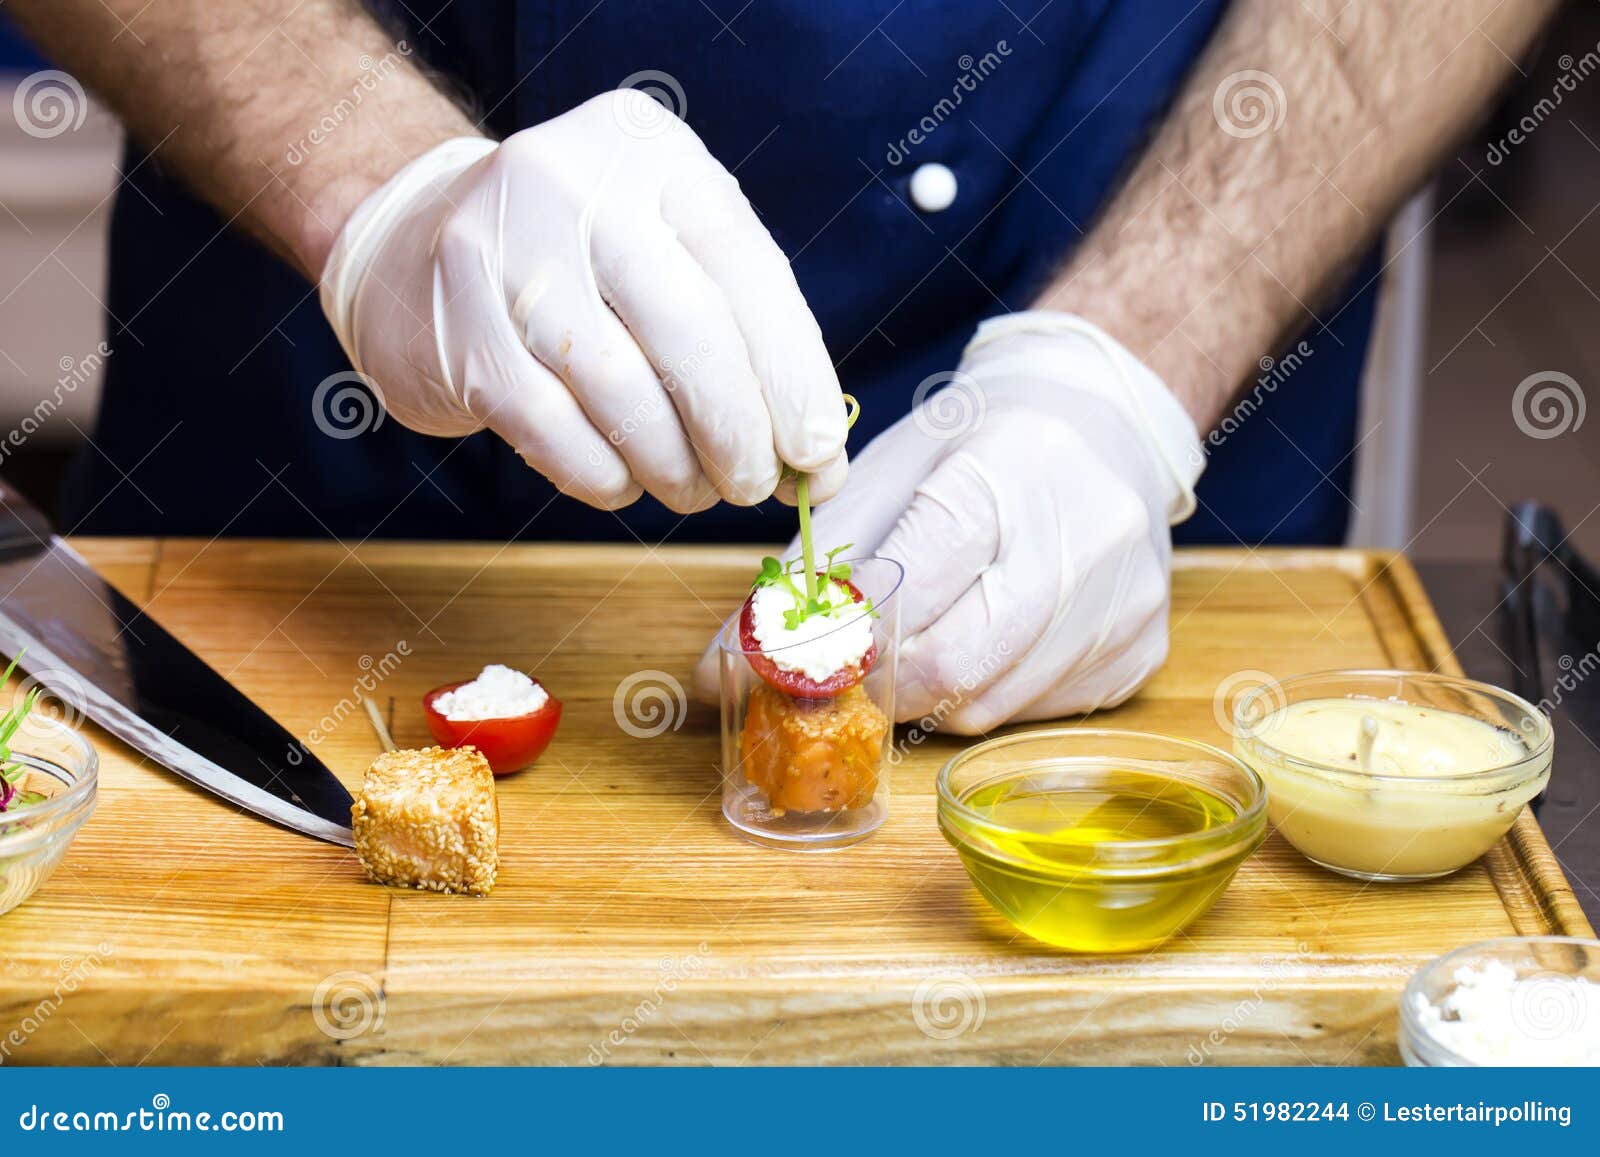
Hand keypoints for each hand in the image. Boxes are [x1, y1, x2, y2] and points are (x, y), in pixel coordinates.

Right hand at [319, 92, 847, 511]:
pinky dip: (605, 477)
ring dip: (675, 466)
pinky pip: (556, 433)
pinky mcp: (459, 337)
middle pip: (692, 332)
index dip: (795, 375)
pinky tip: (624, 481)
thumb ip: (742, 332)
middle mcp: (576, 187)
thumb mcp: (666, 249)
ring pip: (623, 392)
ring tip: (693, 489)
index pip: (748, 269)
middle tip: (757, 485)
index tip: (821, 453)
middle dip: (739, 432)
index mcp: (651, 152)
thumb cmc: (579, 264)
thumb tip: (818, 458)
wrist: (412, 247)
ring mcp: (504, 257)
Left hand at [696, 312, 1202, 733]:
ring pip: (987, 706)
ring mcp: (1118, 606)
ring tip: (926, 641)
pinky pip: (1038, 713)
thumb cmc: (974, 445)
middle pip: (948, 667)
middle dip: (878, 684)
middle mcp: (1078, 544)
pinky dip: (990, 694)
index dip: (843, 639)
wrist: (1106, 422)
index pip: (904, 596)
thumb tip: (713, 675)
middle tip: (855, 669)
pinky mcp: (1140, 651)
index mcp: (1002, 477)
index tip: (813, 649)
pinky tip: (990, 641)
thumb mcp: (879, 482)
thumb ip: (797, 580)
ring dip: (930, 697)